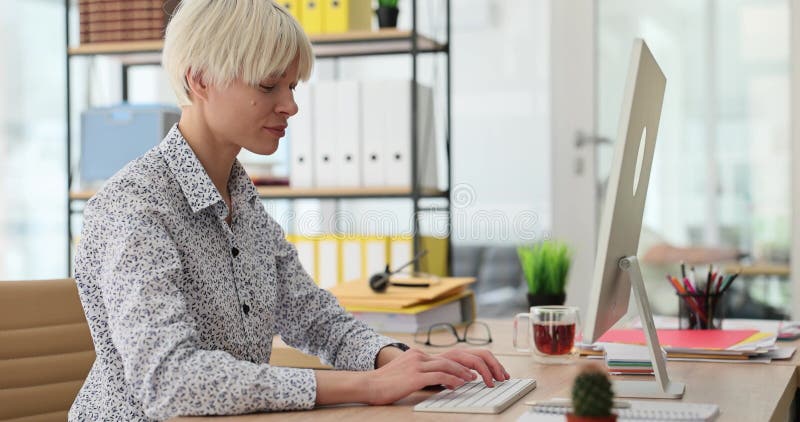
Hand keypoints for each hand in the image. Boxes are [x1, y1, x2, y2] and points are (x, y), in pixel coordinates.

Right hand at [365, 348, 509, 404]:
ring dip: (467, 373)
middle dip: (477, 365)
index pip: (454, 355)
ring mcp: (418, 364)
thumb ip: (426, 373)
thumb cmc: (387, 384)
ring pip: (450, 364)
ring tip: (480, 380)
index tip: (485, 371)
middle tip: (490, 375)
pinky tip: (460, 385)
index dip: (471, 362)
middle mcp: (421, 355)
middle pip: (457, 356)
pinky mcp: (414, 375)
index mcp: (421, 355)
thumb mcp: (409, 375)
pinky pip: (439, 375)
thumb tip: (448, 380)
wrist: (368, 385)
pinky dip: (453, 379)